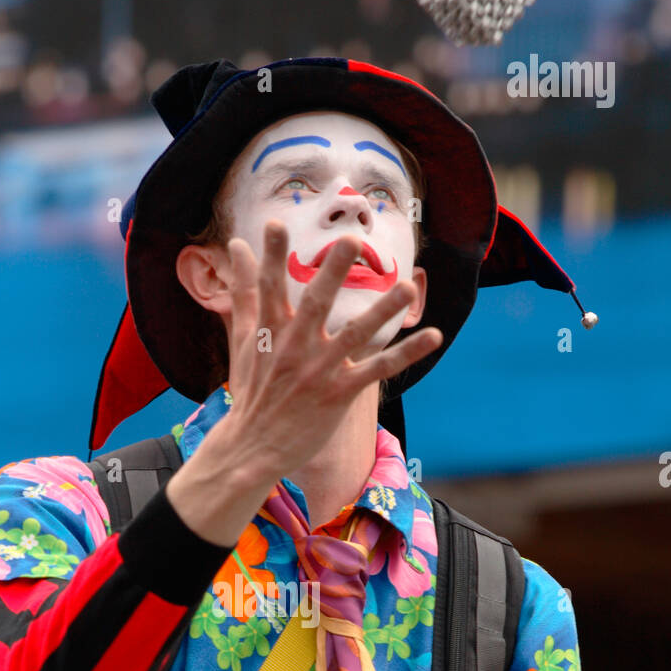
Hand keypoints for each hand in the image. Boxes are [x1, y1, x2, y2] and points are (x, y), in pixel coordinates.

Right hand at [221, 219, 441, 483]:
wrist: (253, 446)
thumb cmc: (253, 388)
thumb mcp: (244, 338)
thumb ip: (244, 290)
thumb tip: (237, 245)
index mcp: (270, 332)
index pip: (269, 288)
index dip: (271, 257)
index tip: (274, 224)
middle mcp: (295, 348)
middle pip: (316, 304)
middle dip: (332, 273)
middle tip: (351, 241)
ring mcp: (319, 372)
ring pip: (355, 335)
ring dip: (382, 311)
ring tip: (406, 285)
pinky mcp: (339, 395)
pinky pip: (378, 371)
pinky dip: (407, 354)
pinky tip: (434, 335)